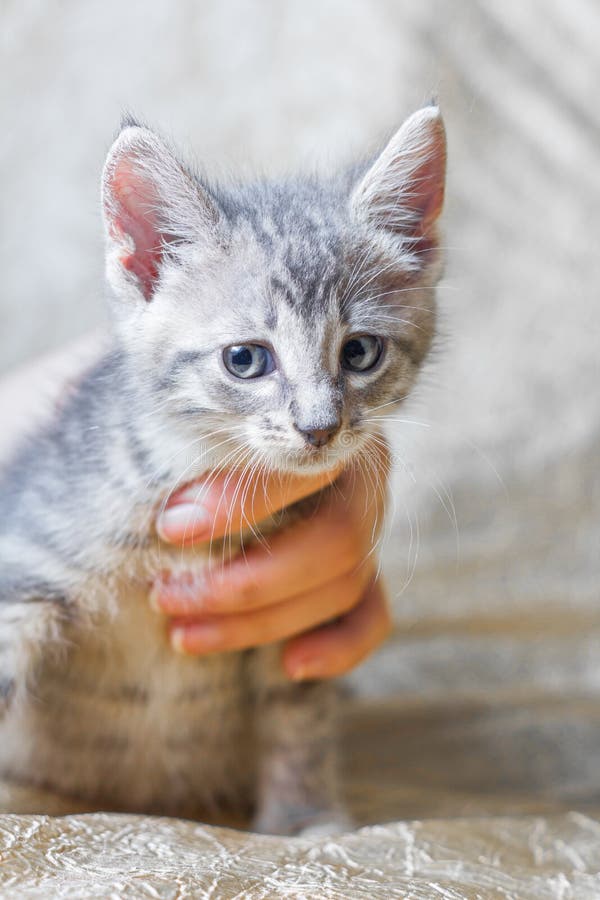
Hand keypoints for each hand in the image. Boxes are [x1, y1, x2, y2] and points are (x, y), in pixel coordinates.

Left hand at [152, 443, 391, 679]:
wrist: (234, 455)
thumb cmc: (210, 438)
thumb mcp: (207, 431)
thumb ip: (202, 455)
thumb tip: (179, 519)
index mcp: (332, 433)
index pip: (306, 468)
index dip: (240, 501)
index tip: (172, 528)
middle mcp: (363, 480)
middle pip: (336, 541)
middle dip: (245, 582)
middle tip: (166, 595)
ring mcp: (373, 529)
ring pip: (343, 586)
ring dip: (261, 622)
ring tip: (183, 634)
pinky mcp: (368, 574)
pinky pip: (371, 618)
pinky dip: (340, 647)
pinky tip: (290, 666)